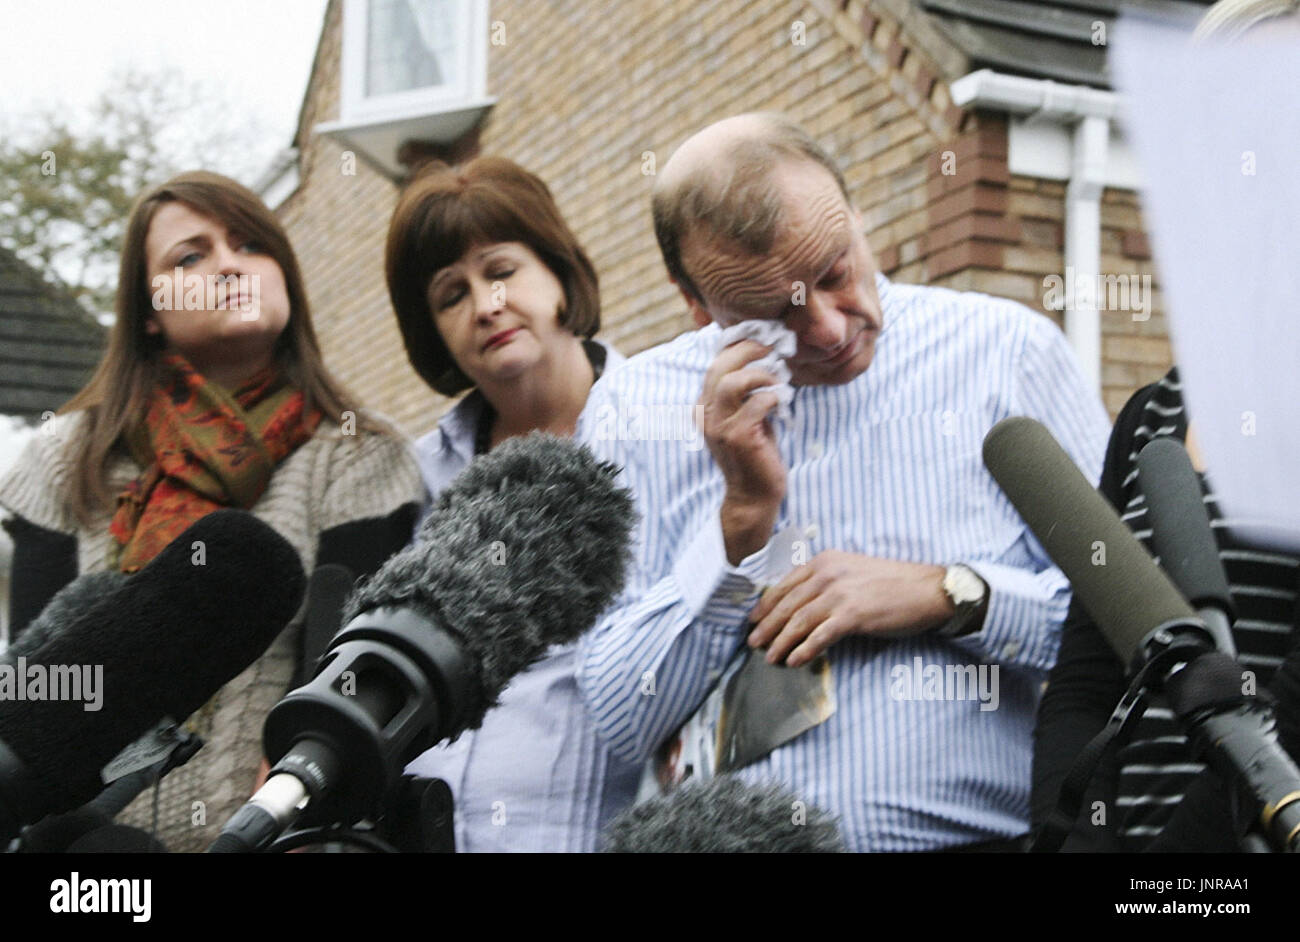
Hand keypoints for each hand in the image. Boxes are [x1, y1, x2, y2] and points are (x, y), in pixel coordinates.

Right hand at [698, 339, 786, 562]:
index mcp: (704, 406)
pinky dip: (774, 397)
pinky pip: (757, 402)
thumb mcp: (745, 418)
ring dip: (761, 375)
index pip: (715, 364)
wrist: (753, 496)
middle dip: (749, 350)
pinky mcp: (737, 437)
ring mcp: (718, 426)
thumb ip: (745, 393)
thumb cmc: (755, 454)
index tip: (762, 337)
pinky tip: (783, 404)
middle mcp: (705, 414)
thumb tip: (764, 357)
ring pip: (733, 381)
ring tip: (778, 380)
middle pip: (719, 366)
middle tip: (774, 348)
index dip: (738, 345)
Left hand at [746, 551, 951, 666]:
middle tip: (753, 643)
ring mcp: (839, 594)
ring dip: (780, 642)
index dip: (765, 605)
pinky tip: (794, 660)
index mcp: (824, 561)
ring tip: (770, 657)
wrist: (927, 590)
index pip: (784, 585)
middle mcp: (827, 574)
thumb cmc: (891, 583)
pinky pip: (820, 636)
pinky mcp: (852, 615)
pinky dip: (804, 650)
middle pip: (786, 604)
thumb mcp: (851, 571)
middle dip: (767, 626)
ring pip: (798, 622)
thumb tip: (799, 604)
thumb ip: (825, 581)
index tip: (754, 620)